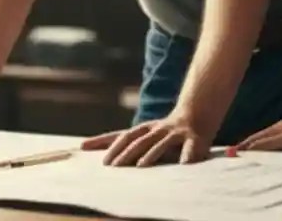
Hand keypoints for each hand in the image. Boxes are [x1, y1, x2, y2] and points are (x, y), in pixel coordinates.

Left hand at [81, 113, 213, 166]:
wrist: (198, 114)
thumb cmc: (165, 132)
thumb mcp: (146, 136)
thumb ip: (129, 145)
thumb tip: (105, 158)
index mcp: (144, 129)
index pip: (120, 135)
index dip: (103, 141)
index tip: (83, 146)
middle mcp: (157, 129)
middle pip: (138, 140)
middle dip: (125, 153)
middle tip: (113, 166)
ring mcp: (175, 133)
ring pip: (161, 143)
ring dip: (151, 154)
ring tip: (141, 166)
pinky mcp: (194, 139)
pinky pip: (190, 148)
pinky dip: (187, 156)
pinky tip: (183, 165)